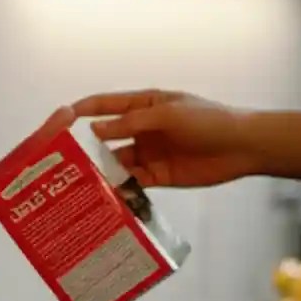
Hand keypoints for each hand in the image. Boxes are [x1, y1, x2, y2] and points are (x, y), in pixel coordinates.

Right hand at [71, 89, 258, 187]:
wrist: (243, 147)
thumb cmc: (208, 121)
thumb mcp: (168, 115)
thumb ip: (130, 123)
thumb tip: (94, 129)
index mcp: (143, 106)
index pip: (105, 105)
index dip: (81, 111)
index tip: (57, 121)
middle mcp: (140, 129)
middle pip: (105, 137)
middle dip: (84, 146)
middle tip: (60, 160)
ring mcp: (147, 153)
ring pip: (115, 161)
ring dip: (99, 170)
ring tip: (76, 182)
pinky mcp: (156, 175)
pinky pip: (130, 181)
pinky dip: (117, 187)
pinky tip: (102, 195)